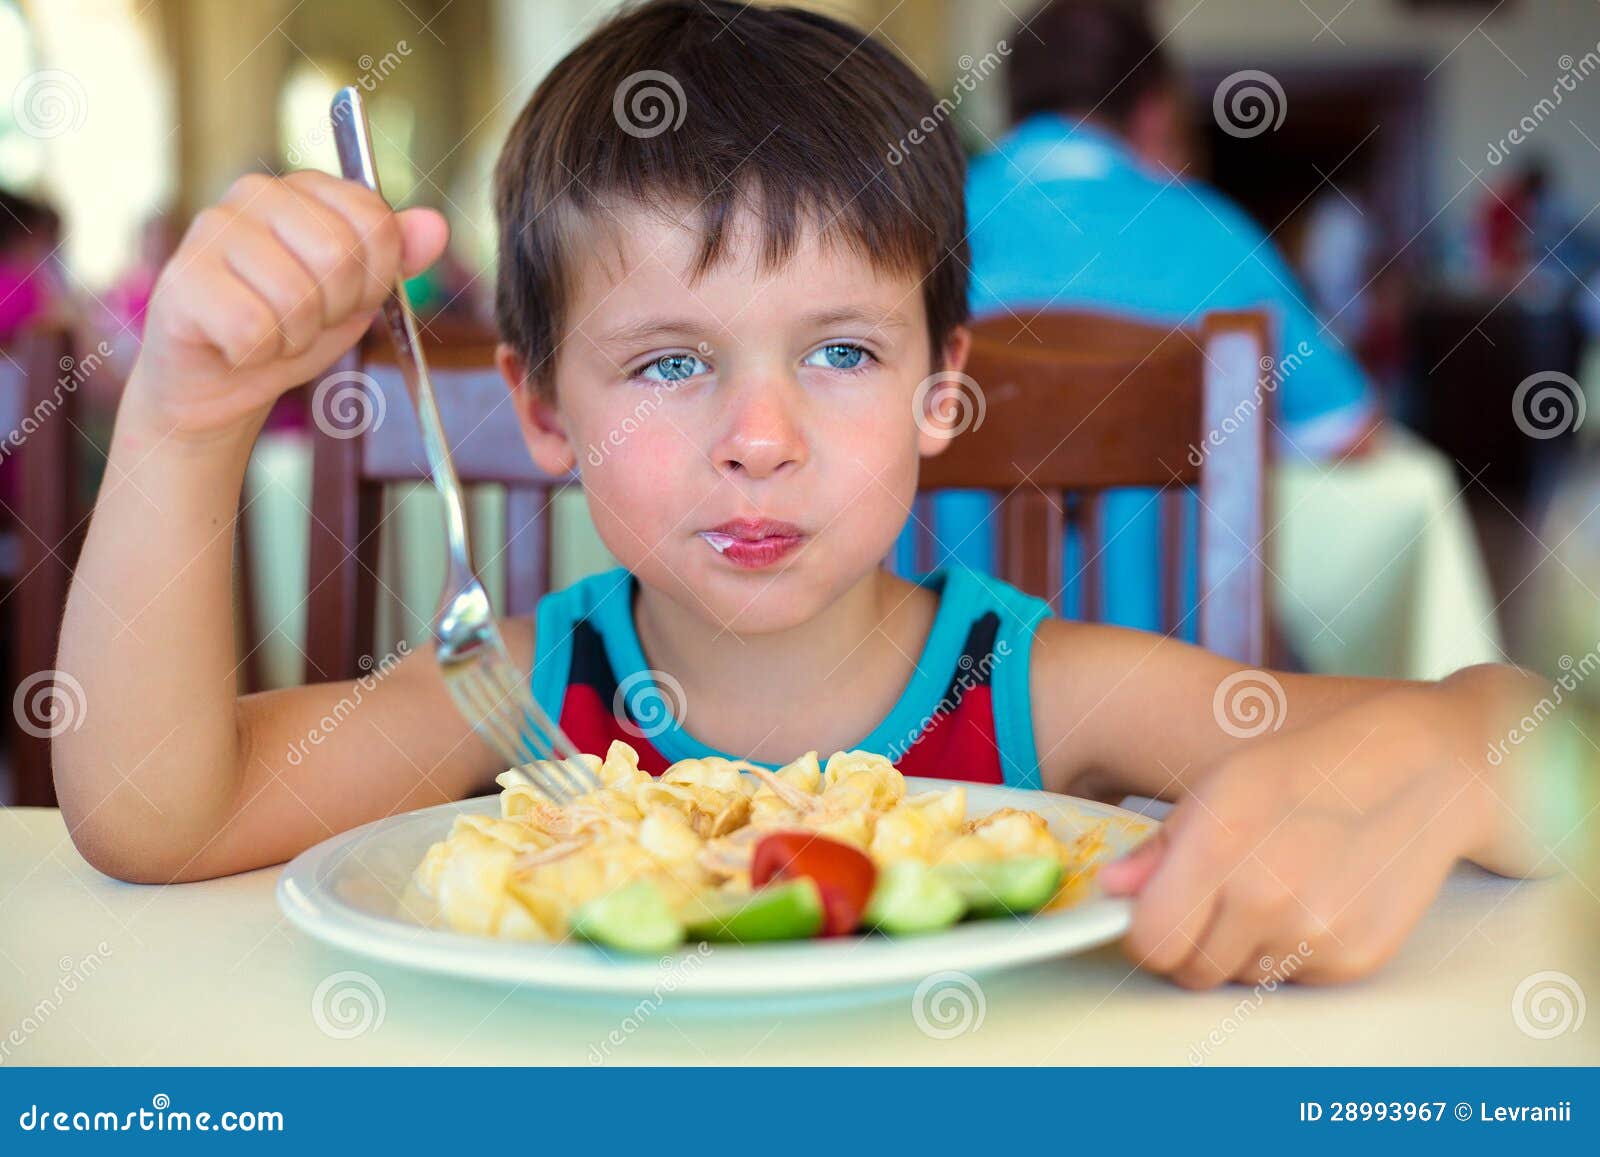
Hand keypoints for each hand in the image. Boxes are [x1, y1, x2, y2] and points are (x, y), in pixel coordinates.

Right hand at [129, 169, 447, 440]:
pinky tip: (237, 344)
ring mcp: (211, 230)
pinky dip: (257, 354)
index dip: (372, 277)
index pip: (375, 222)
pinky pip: (253, 328)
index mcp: (306, 189)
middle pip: (338, 257)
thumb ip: (396, 258)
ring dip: (294, 337)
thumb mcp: (358, 294)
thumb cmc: (290, 328)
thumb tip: (436, 225)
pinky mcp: (182, 279)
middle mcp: (255, 193)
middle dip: (333, 309)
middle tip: (303, 318)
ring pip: (296, 297)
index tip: (345, 295)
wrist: (220, 381)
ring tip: (269, 331)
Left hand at [1098, 687, 1492, 987]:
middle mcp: (1267, 896)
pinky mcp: (1354, 959)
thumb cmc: (1312, 768)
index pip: (1150, 939)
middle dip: (1189, 942)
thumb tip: (1114, 888)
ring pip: (1240, 978)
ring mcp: (1314, 933)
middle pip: (1191, 970)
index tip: (1151, 915)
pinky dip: (1289, 951)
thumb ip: (1161, 845)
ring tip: (1269, 889)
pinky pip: (1292, 980)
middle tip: (1210, 903)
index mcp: (1221, 843)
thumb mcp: (1221, 785)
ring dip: (1240, 947)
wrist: (1421, 773)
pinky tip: (1311, 899)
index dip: (1143, 930)